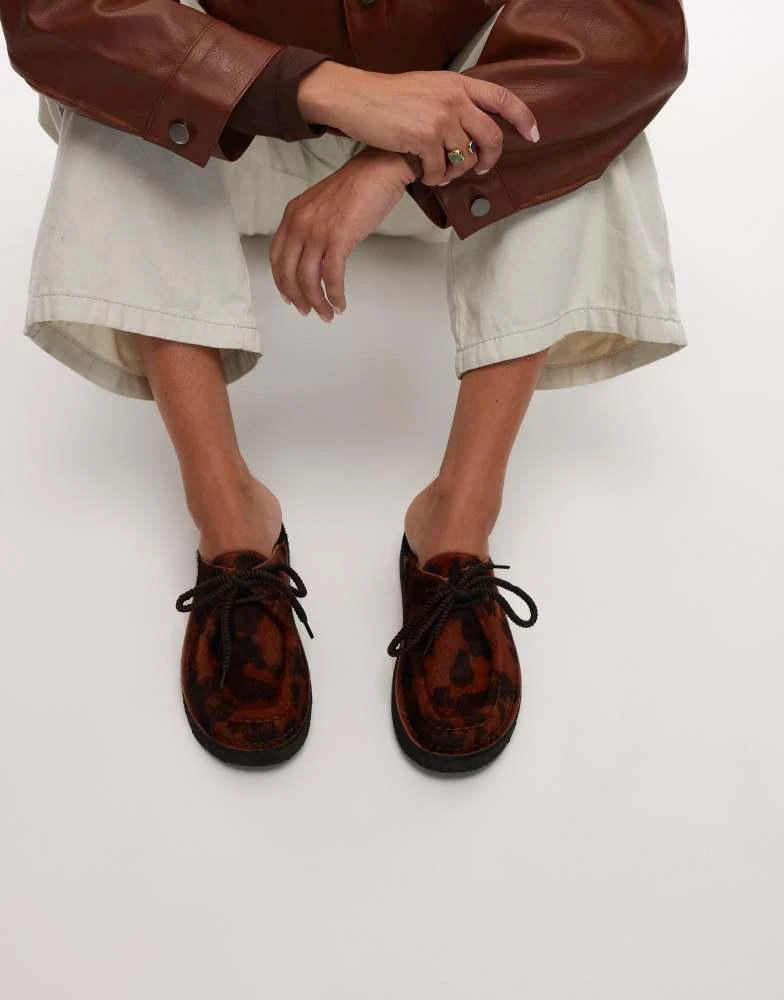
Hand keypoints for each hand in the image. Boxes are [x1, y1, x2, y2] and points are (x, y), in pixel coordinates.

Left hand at [269, 147, 415, 321]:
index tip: (290, 296)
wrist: (378, 170)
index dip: (282, 282)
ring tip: (327, 314)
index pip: (277, 256)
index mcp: (293, 215)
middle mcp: (299, 224)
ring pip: (308, 280)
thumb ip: (313, 228)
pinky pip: (331, 277)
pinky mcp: (338, 239)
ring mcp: (317, 232)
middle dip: (297, 298)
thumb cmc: (358, 187)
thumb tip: (317, 256)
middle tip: (308, 311)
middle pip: (289, 273)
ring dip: (317, 302)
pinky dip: (335, 295)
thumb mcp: (322, 206)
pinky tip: (340, 304)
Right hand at [298, 62, 538, 186]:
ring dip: (456, 172)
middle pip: (492, 136)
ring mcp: (440, 118)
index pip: (502, 98)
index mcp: (458, 83)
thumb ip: (453, 100)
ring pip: (466, 158)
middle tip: (482, 168)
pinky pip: (441, 170)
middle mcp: (454, 98)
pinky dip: (435, 178)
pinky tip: (426, 175)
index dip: (523, 118)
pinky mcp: (424, 138)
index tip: (533, 134)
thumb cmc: (388, 97)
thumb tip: (472, 124)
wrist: (357, 97)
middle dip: (490, 158)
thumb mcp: (429, 87)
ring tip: (443, 172)